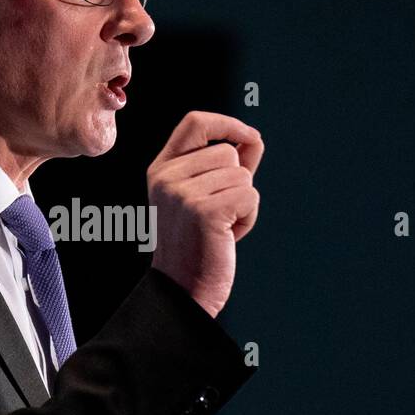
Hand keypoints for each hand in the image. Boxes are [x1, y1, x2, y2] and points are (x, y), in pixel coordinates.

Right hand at [146, 111, 262, 317]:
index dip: (226, 123)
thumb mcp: (201, 199)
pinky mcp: (204, 211)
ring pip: (242, 175)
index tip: (249, 136)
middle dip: (237, 182)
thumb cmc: (196, 246)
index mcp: (161, 170)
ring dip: (243, 203)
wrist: (182, 292)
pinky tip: (227, 236)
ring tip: (220, 228)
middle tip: (218, 216)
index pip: (195, 122)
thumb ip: (223, 167)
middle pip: (228, 152)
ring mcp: (183, 194)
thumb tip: (253, 138)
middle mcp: (167, 178)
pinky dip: (247, 219)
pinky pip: (249, 196)